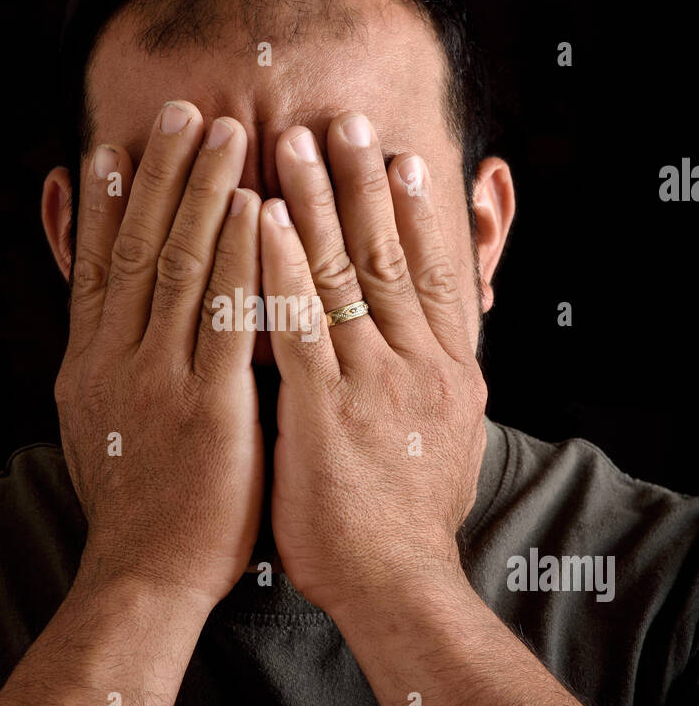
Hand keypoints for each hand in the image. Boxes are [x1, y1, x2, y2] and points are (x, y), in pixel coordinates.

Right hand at [54, 101, 264, 609]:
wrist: (145, 577)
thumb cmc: (135, 504)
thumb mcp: (96, 424)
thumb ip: (106, 363)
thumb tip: (103, 317)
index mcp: (90, 363)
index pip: (98, 264)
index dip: (111, 201)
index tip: (121, 145)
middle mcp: (118, 359)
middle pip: (141, 246)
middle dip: (164, 174)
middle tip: (185, 111)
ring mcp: (162, 379)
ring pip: (184, 267)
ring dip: (207, 193)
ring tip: (230, 134)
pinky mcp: (212, 405)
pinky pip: (231, 317)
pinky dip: (245, 260)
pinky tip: (263, 213)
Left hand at [259, 112, 486, 617]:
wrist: (397, 586)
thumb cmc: (410, 522)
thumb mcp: (444, 440)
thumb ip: (432, 386)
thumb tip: (433, 349)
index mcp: (447, 369)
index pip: (432, 272)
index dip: (414, 211)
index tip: (397, 158)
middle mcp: (417, 363)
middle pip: (386, 253)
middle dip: (360, 182)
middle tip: (341, 119)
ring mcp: (373, 382)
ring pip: (341, 274)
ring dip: (315, 201)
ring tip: (291, 142)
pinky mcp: (325, 408)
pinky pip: (298, 322)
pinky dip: (277, 265)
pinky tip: (257, 218)